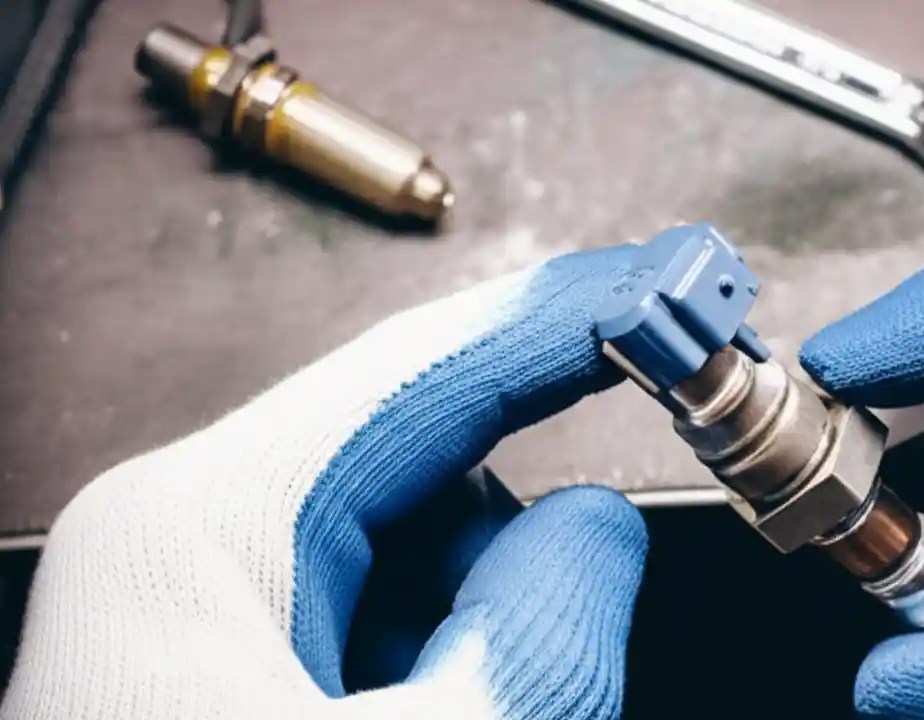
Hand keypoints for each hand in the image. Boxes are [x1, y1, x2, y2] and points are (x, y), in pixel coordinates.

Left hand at [0, 248, 647, 718]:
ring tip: (500, 708)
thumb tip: (597, 526)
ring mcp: (218, 624)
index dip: (568, 315)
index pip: (429, 369)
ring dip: (503, 628)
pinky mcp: (246, 688)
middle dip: (531, 533)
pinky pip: (397, 638)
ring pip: (425, 567)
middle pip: (429, 474)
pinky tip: (475, 711)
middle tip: (613, 577)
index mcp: (203, 532)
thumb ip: (546, 626)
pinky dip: (466, 671)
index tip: (672, 281)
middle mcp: (199, 555)